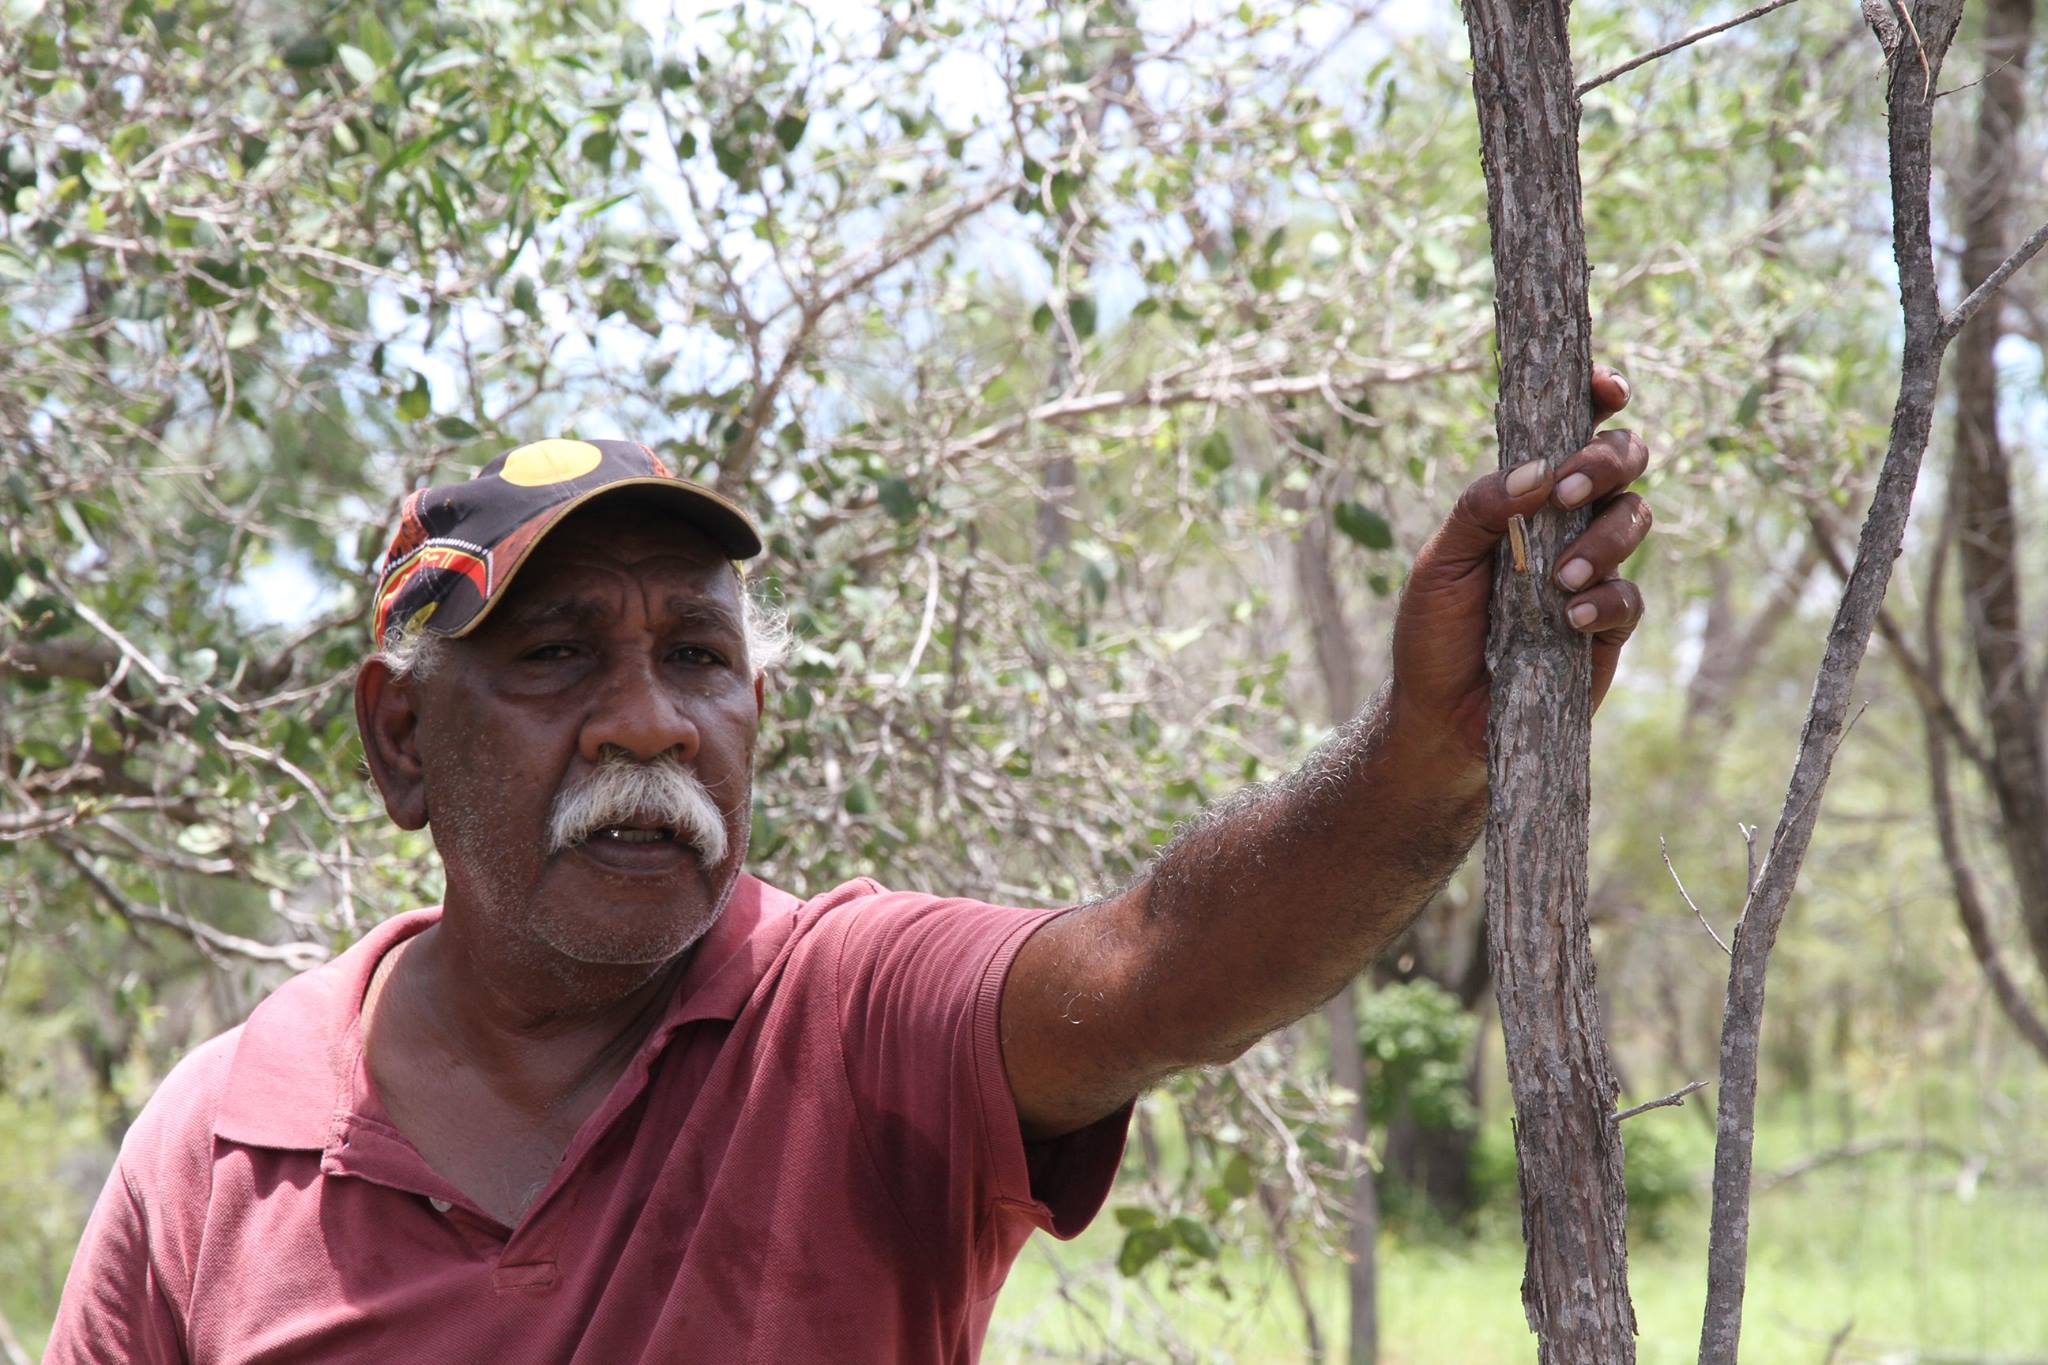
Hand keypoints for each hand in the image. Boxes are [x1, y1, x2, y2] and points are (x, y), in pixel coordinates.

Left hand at [1390, 364, 1650, 760]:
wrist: (1440, 716)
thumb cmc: (1435, 632)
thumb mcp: (1439, 563)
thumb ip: (1480, 510)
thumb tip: (1536, 471)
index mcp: (1526, 496)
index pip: (1572, 431)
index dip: (1597, 398)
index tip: (1606, 388)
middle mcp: (1568, 524)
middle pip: (1623, 462)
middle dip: (1609, 461)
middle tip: (1571, 490)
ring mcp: (1594, 571)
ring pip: (1635, 520)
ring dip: (1603, 538)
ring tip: (1558, 579)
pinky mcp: (1608, 626)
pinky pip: (1629, 597)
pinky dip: (1603, 601)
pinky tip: (1568, 619)